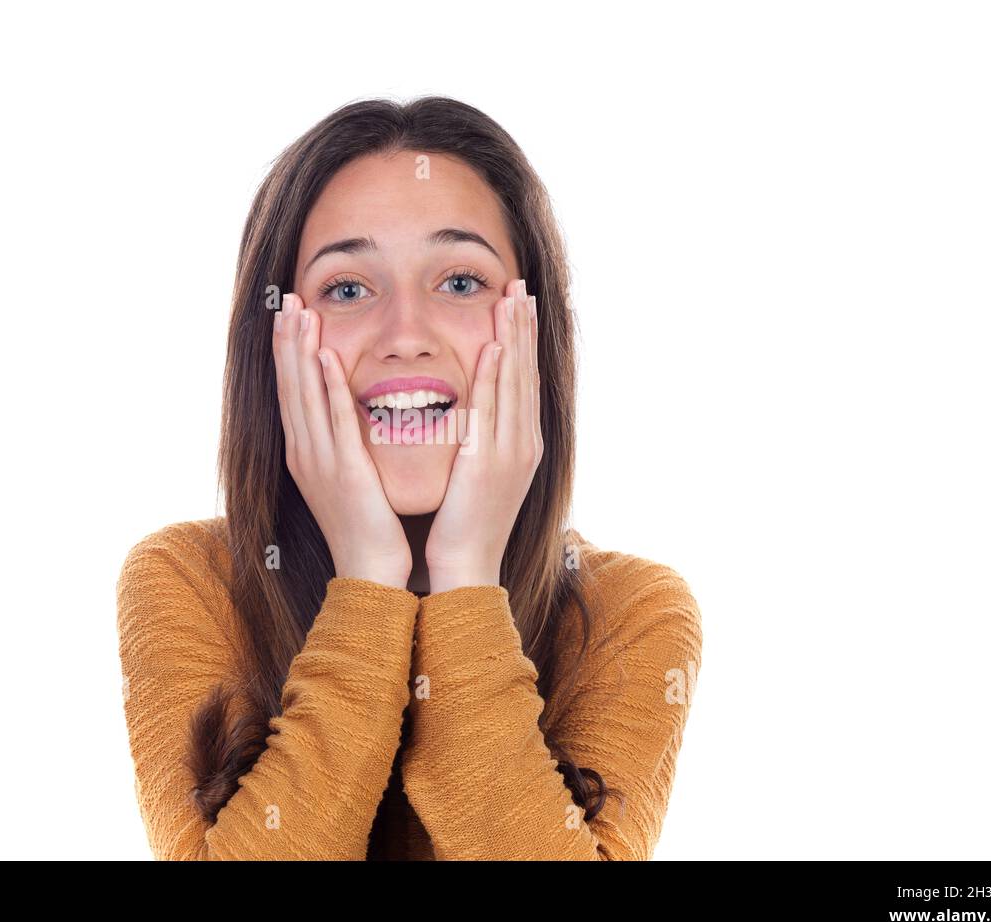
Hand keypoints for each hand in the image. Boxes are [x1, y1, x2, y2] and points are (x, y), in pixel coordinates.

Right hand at [273, 292, 411, 587]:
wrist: (370, 570)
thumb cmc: (365, 526)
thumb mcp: (349, 477)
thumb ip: (344, 444)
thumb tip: (348, 415)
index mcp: (306, 454)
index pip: (291, 393)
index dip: (286, 353)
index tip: (287, 317)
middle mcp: (305, 453)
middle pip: (290, 386)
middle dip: (287, 342)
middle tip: (286, 300)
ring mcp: (321, 462)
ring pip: (305, 396)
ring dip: (300, 352)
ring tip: (299, 314)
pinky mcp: (344, 472)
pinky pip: (334, 422)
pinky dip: (327, 388)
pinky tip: (325, 358)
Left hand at [424, 279, 541, 592]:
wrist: (466, 565)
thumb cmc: (465, 524)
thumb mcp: (478, 473)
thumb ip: (480, 440)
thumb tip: (473, 415)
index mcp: (520, 444)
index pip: (523, 380)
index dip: (523, 341)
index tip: (519, 305)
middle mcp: (523, 442)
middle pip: (525, 373)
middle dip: (524, 328)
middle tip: (520, 286)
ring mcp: (511, 452)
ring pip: (514, 383)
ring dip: (513, 339)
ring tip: (511, 299)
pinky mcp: (489, 463)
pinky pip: (492, 411)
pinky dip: (494, 377)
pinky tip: (493, 347)